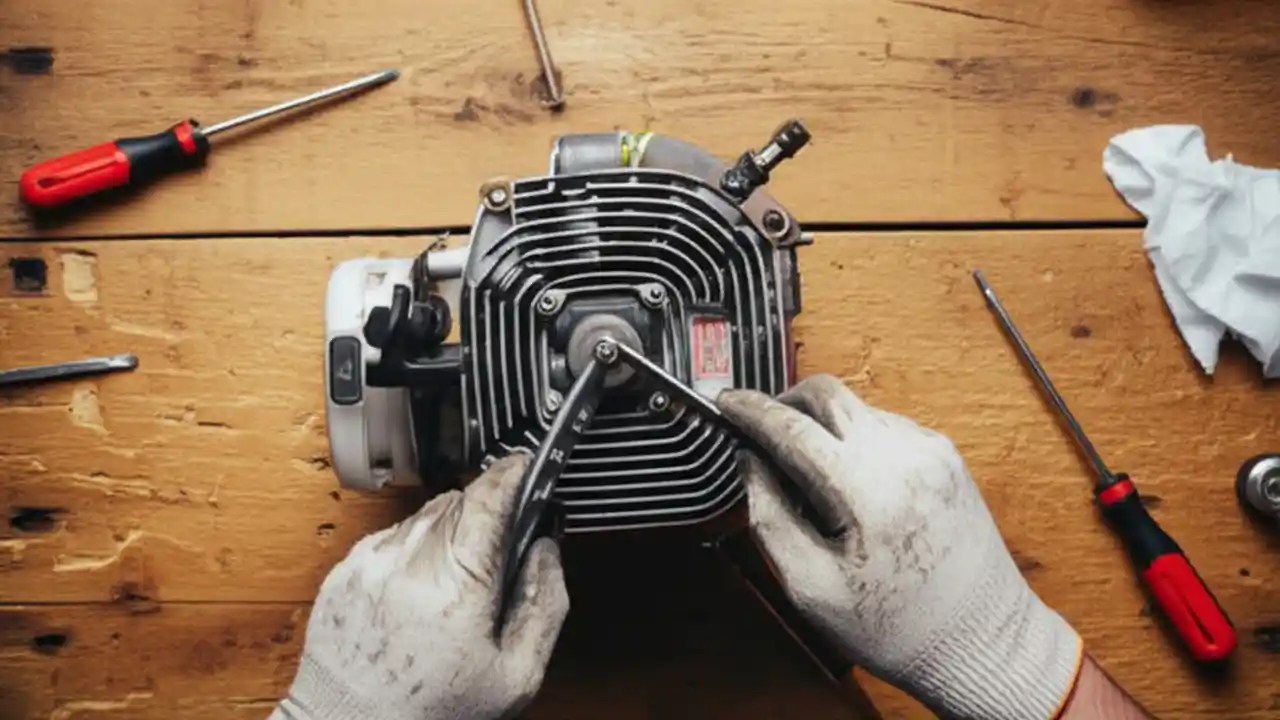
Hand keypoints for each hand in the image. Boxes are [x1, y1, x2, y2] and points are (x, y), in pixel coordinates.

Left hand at [272, 454, 568, 719]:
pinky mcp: (346, 569)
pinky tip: (423, 591)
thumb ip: (545, 605)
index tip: (526, 465)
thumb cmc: (430, 714)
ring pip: (426, 513)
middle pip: (459, 500)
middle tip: (503, 546)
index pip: (487, 498)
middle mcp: (406, 564)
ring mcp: (370, 564)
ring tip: (461, 579)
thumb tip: (547, 551)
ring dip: (452, 529)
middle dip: (487, 511)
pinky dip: (416, 547)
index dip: (512, 473)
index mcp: (455, 588)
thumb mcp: (515, 676)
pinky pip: (393, 534)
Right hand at [718, 375, 1082, 719]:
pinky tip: (850, 485)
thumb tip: (749, 462)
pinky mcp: (946, 455)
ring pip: (856, 407)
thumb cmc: (897, 628)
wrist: (980, 642)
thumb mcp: (810, 585)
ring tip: (812, 481)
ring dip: (822, 425)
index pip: (791, 426)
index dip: (749, 410)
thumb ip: (770, 516)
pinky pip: (884, 426)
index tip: (725, 401)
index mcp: (866, 489)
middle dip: (784, 404)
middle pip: (826, 393)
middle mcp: (904, 456)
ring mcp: (930, 450)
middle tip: (759, 433)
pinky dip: (855, 440)